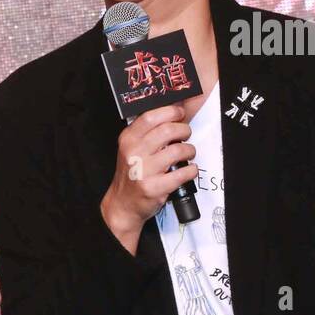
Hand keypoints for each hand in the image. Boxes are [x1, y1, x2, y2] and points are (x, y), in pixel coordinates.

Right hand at [99, 103, 197, 253]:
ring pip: (178, 151)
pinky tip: (189, 170)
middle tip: (186, 135)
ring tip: (188, 153)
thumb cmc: (132, 173)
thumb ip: (148, 132)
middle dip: (184, 130)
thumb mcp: (132, 148)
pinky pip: (183, 173)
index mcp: (128, 139)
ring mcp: (143, 171)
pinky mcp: (153, 188)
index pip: (151, 116)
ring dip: (190, 150)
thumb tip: (174, 111)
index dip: (170, 112)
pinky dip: (191, 170)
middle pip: (168, 130)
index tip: (180, 113)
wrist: (122, 203)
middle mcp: (133, 153)